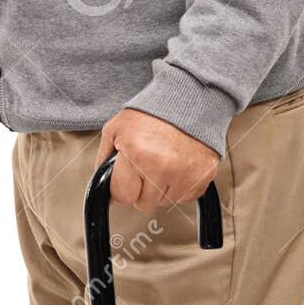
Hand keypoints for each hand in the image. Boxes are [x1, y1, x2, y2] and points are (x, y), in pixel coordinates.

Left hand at [94, 108, 219, 212]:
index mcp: (137, 154)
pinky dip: (177, 187)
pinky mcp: (201, 179)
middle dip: (139, 188)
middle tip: (143, 166)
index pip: (122, 195)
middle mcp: (161, 168)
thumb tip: (102, 183)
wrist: (189, 102)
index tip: (121, 182)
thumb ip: (104, 158)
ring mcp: (184, 176)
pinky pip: (183, 199)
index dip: (118, 188)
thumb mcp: (115, 129)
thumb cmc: (153, 113)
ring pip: (163, 202)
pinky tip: (175, 167)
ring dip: (159, 188)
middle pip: (142, 202)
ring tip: (160, 162)